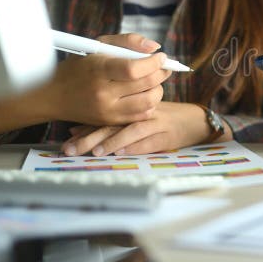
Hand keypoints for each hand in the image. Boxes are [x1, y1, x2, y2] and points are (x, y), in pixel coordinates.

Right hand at [38, 33, 170, 125]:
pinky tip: (144, 94)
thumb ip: (128, 42)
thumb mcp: (98, 46)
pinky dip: (149, 104)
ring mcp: (108, 111)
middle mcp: (103, 93)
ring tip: (154, 81)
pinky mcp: (111, 122)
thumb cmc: (79, 66)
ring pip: (149, 102)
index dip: (153, 63)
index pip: (134, 69)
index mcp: (98, 70)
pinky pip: (141, 115)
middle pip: (146, 85)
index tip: (161, 56)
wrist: (53, 96)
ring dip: (158, 89)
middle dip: (161, 73)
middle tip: (162, 67)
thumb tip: (155, 48)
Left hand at [61, 102, 219, 155]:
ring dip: (112, 142)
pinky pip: (149, 141)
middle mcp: (141, 113)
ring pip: (131, 131)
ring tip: (95, 152)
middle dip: (89, 138)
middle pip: (113, 124)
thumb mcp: (136, 117)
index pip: (105, 116)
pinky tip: (122, 154)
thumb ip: (108, 122)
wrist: (195, 120)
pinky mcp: (168, 135)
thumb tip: (75, 129)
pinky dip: (135, 148)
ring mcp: (155, 124)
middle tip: (69, 150)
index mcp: (131, 107)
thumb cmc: (161, 118)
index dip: (86, 127)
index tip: (67, 138)